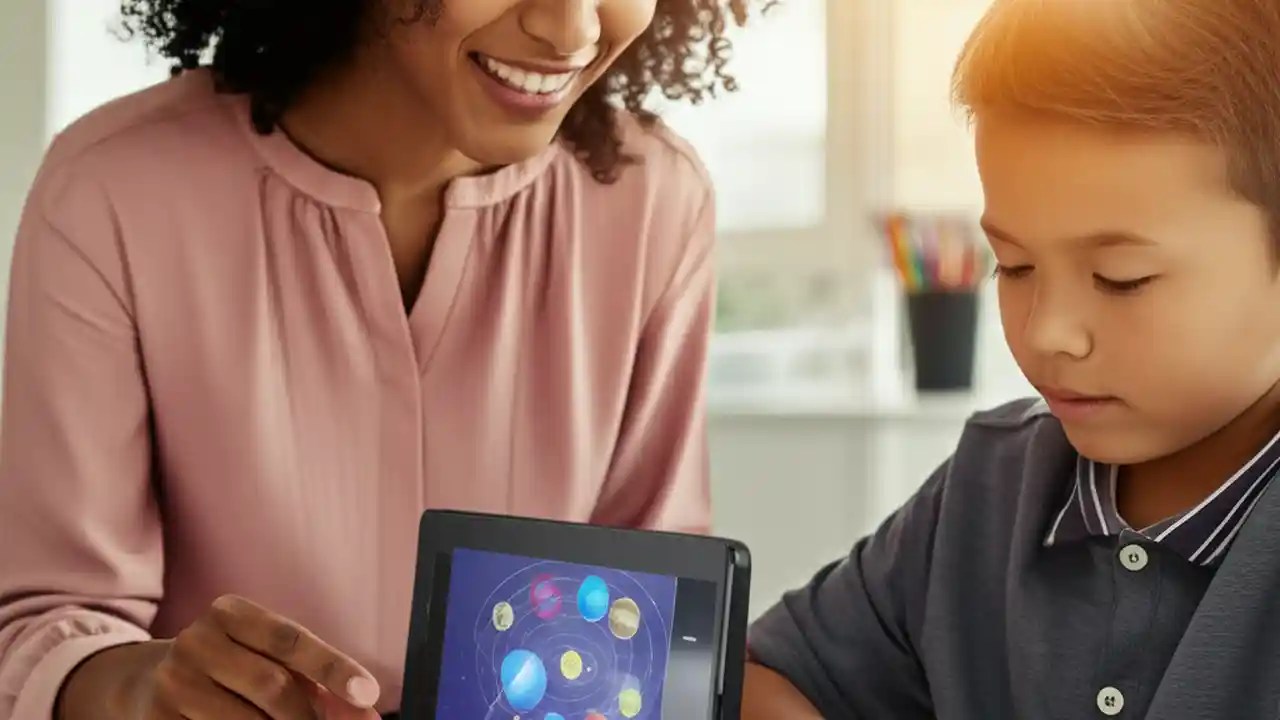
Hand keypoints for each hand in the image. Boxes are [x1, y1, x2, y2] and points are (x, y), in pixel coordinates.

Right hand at [60, 594, 380, 718]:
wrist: (144, 683)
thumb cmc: (228, 668)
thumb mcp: (268, 659)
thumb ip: (318, 681)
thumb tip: (368, 713)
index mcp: (229, 613)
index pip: (289, 639)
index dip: (332, 667)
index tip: (368, 694)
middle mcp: (196, 641)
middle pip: (273, 686)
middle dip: (309, 716)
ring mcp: (173, 683)